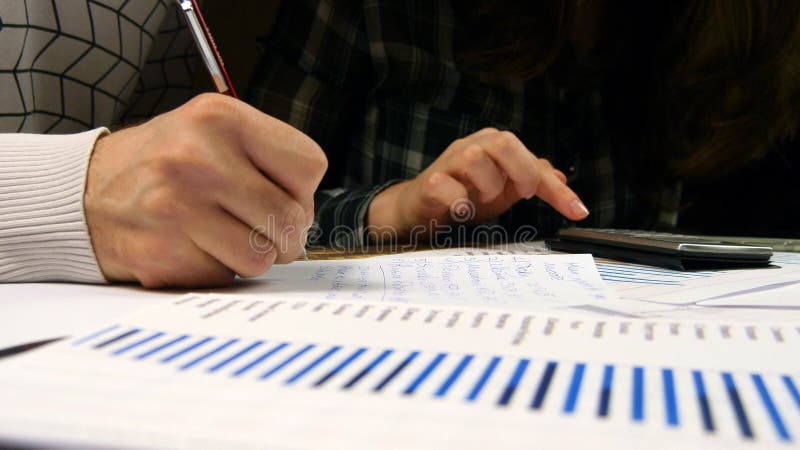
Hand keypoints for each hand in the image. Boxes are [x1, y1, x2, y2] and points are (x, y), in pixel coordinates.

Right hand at [84, 94, 326, 287]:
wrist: (82, 194)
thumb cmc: (163, 164)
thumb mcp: (211, 130)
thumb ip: (266, 157)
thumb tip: (308, 210)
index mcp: (220, 118)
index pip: (310, 166)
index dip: (301, 189)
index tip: (277, 192)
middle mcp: (198, 158)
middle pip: (292, 218)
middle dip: (285, 233)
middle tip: (258, 227)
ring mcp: (178, 207)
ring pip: (263, 256)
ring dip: (253, 255)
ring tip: (222, 235)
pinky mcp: (163, 253)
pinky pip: (226, 276)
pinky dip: (218, 269)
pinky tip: (192, 246)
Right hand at [367, 128, 587, 238]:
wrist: (419, 209)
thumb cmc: (463, 195)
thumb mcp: (503, 190)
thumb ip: (530, 181)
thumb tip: (562, 177)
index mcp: (492, 146)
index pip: (531, 159)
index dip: (556, 187)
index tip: (578, 210)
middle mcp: (470, 147)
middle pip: (503, 141)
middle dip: (521, 170)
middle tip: (523, 194)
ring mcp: (447, 163)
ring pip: (474, 158)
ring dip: (488, 184)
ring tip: (485, 200)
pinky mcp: (428, 183)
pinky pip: (444, 184)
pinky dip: (458, 199)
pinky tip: (463, 209)